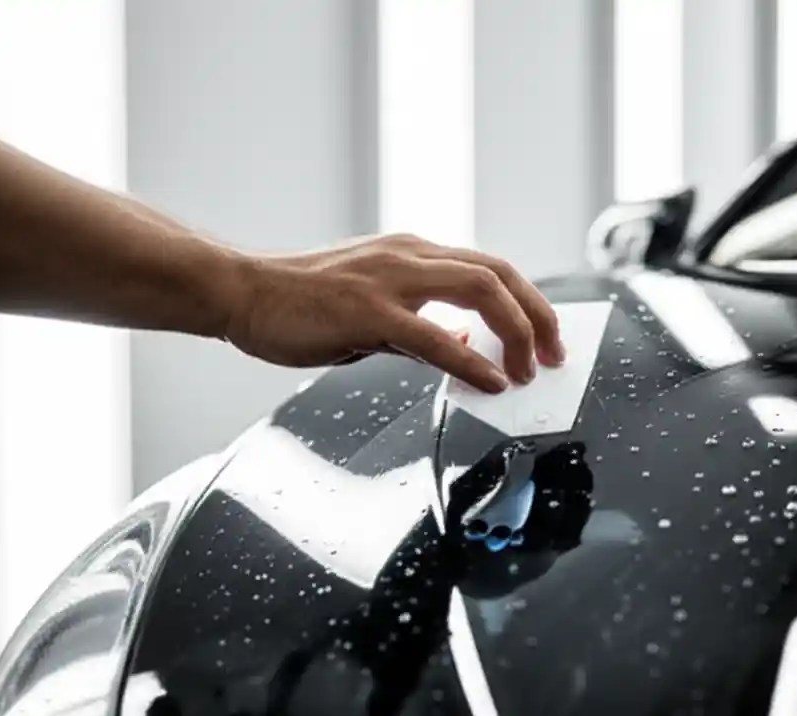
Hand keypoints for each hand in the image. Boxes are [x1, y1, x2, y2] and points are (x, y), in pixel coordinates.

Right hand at [222, 234, 564, 392]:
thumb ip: (422, 325)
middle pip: (499, 274)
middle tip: (554, 356)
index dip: (528, 303)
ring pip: (480, 291)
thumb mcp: (373, 309)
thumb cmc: (300, 303)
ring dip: (516, 332)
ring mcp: (390, 279)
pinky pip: (435, 335)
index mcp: (413, 253)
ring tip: (529, 371)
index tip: (546, 338)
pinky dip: (473, 360)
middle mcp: (410, 256)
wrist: (241, 292)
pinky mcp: (367, 311)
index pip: (491, 269)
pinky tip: (490, 381)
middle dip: (538, 316)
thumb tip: (463, 345)